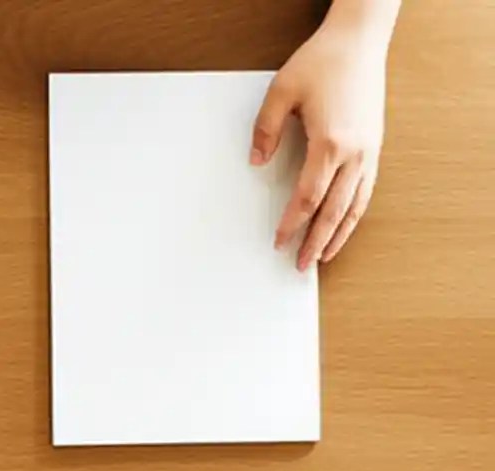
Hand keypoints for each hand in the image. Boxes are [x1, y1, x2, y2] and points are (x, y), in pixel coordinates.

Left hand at [251, 11, 391, 270]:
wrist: (359, 42)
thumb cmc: (321, 63)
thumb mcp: (281, 93)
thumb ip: (265, 130)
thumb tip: (257, 162)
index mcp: (330, 143)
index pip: (308, 197)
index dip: (291, 224)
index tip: (277, 241)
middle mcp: (355, 153)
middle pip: (334, 211)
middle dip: (316, 241)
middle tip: (300, 265)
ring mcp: (370, 151)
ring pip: (355, 205)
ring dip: (338, 235)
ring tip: (322, 257)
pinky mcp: (376, 146)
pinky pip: (366, 190)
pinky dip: (354, 214)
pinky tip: (342, 225)